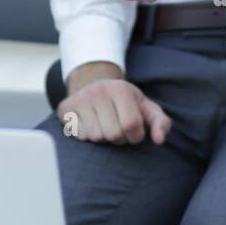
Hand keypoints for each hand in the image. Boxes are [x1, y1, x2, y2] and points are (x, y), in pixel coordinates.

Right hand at [56, 61, 171, 145]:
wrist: (93, 84)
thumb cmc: (124, 101)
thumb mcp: (145, 107)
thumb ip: (160, 122)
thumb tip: (160, 140)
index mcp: (120, 89)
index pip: (131, 125)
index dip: (136, 135)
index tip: (134, 130)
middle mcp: (98, 91)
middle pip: (113, 134)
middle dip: (119, 138)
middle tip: (117, 127)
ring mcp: (79, 99)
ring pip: (96, 137)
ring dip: (103, 138)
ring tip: (104, 125)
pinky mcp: (65, 109)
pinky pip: (79, 136)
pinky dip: (87, 136)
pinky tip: (90, 123)